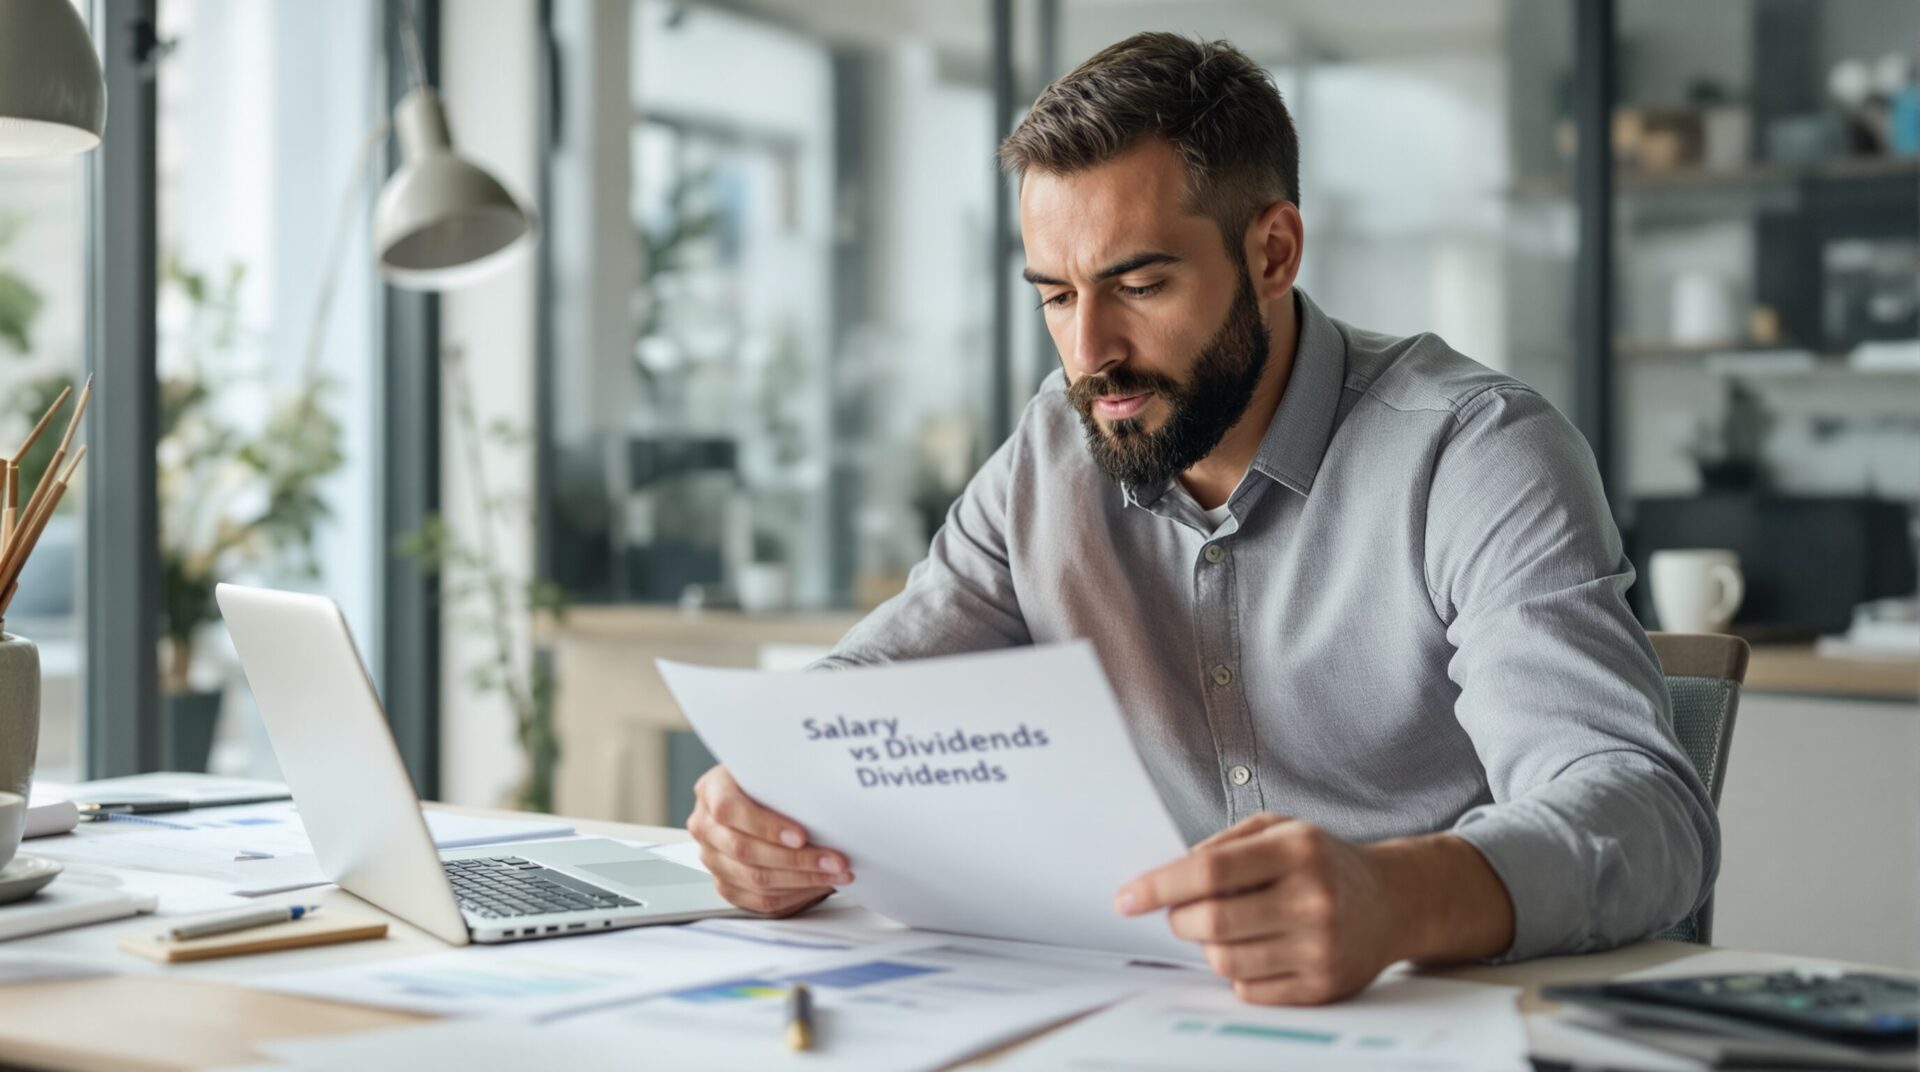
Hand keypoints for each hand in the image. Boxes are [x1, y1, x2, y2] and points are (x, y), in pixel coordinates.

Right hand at [687, 765, 852, 916]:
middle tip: (835, 860)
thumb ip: (785, 782)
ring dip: (803, 880)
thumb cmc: (770, 782)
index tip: (802, 835)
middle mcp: (705, 827)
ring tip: (835, 873)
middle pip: (744, 851)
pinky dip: (793, 895)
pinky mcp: (726, 884)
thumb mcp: (773, 770)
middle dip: (797, 859)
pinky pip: (759, 901)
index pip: (730, 810)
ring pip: (755, 880)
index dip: (766, 825)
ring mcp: (712, 859)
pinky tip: (818, 884)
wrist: (758, 798)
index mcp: (712, 790)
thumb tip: (825, 800)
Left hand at [1115, 813, 1412, 1004]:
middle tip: (1186, 911)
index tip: (1125, 899)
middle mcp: (1313, 899)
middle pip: (1210, 922)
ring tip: (1229, 926)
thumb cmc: (1322, 861)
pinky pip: (1248, 990)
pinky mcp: (1323, 988)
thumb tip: (1169, 875)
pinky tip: (1259, 948)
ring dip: (1208, 946)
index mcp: (1297, 850)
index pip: (1209, 872)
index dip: (1158, 886)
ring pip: (1224, 961)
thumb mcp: (1280, 828)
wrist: (1394, 902)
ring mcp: (1321, 948)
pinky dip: (1238, 971)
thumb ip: (1223, 844)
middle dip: (1180, 919)